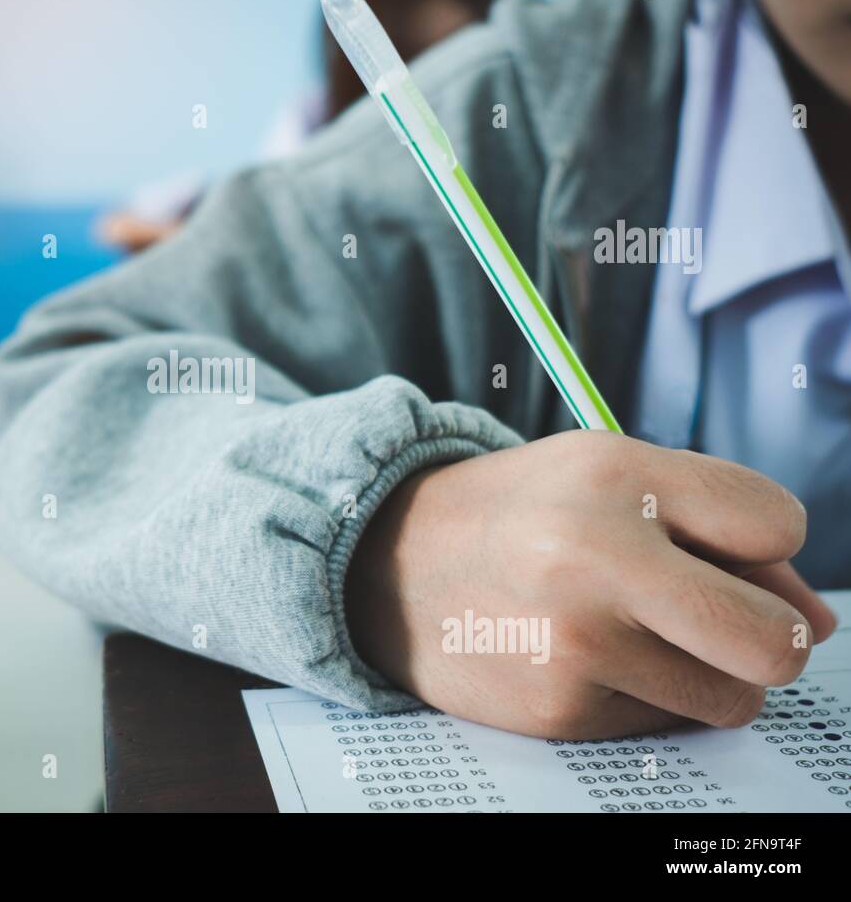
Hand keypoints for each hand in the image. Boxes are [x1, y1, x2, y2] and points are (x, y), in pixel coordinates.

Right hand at [345, 430, 837, 738]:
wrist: (388, 563)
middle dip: (769, 642)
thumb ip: (720, 532)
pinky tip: (576, 659)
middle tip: (721, 627)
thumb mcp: (610, 481)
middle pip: (775, 641)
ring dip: (704, 676)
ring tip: (630, 635)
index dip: (763, 545)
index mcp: (615, 472)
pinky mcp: (556, 708)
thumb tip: (817, 627)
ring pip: (731, 700)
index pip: (778, 525)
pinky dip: (638, 697)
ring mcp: (573, 641)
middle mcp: (593, 554)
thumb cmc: (520, 515)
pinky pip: (660, 723)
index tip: (718, 548)